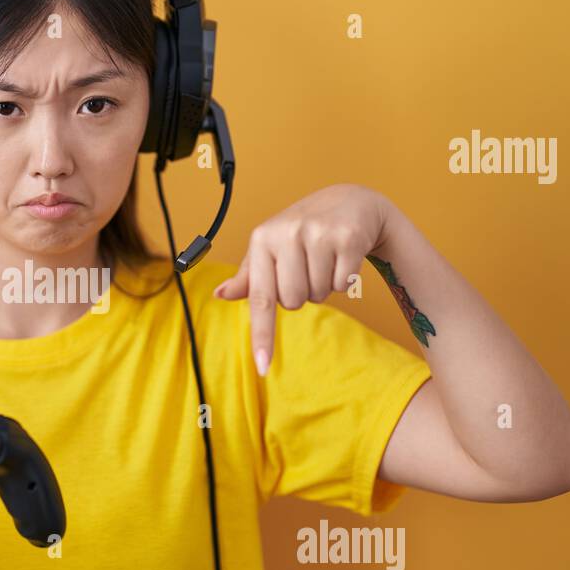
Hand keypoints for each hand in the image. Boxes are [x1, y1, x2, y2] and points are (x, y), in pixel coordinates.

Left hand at [212, 183, 393, 374]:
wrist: (349, 201)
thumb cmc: (302, 230)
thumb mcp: (271, 247)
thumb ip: (249, 276)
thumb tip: (220, 294)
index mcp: (261, 239)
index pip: (260, 298)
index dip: (261, 335)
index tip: (262, 367)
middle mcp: (287, 234)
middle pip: (292, 302)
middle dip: (301, 293)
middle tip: (306, 267)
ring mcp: (318, 234)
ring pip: (319, 296)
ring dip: (323, 286)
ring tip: (324, 259)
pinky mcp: (347, 238)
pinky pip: (342, 285)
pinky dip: (344, 279)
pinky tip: (342, 256)